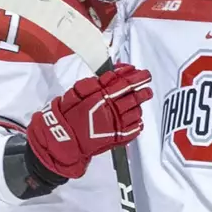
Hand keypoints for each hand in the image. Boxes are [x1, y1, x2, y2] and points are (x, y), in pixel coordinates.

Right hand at [26, 63, 153, 179]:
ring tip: (141, 102)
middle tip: (147, 88)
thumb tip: (115, 74)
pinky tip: (137, 119)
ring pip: (135, 113)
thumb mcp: (77, 91)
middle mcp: (111, 111)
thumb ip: (97, 82)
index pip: (124, 84)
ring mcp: (115, 125)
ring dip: (140, 106)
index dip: (137, 78)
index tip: (144, 74)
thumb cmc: (68, 113)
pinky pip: (133, 130)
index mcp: (101, 97)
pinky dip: (137, 123)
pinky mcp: (116, 138)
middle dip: (143, 92)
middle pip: (133, 98)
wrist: (63, 138)